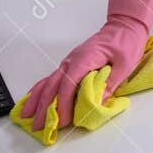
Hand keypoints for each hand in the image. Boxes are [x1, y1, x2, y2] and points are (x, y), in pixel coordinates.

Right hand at [18, 0, 152, 126]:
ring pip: (48, 81)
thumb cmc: (126, 43)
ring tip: (26, 116)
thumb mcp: (125, 64)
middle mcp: (71, 60)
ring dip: (36, 99)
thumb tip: (97, 102)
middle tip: (37, 126)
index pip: (68, 85)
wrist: (124, 26)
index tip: (62, 120)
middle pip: (52, 85)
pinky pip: (51, 78)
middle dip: (43, 107)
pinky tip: (32, 99)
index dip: (63, 104)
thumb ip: (110, 83)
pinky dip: (40, 89)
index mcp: (84, 59)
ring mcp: (69, 61)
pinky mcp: (70, 64)